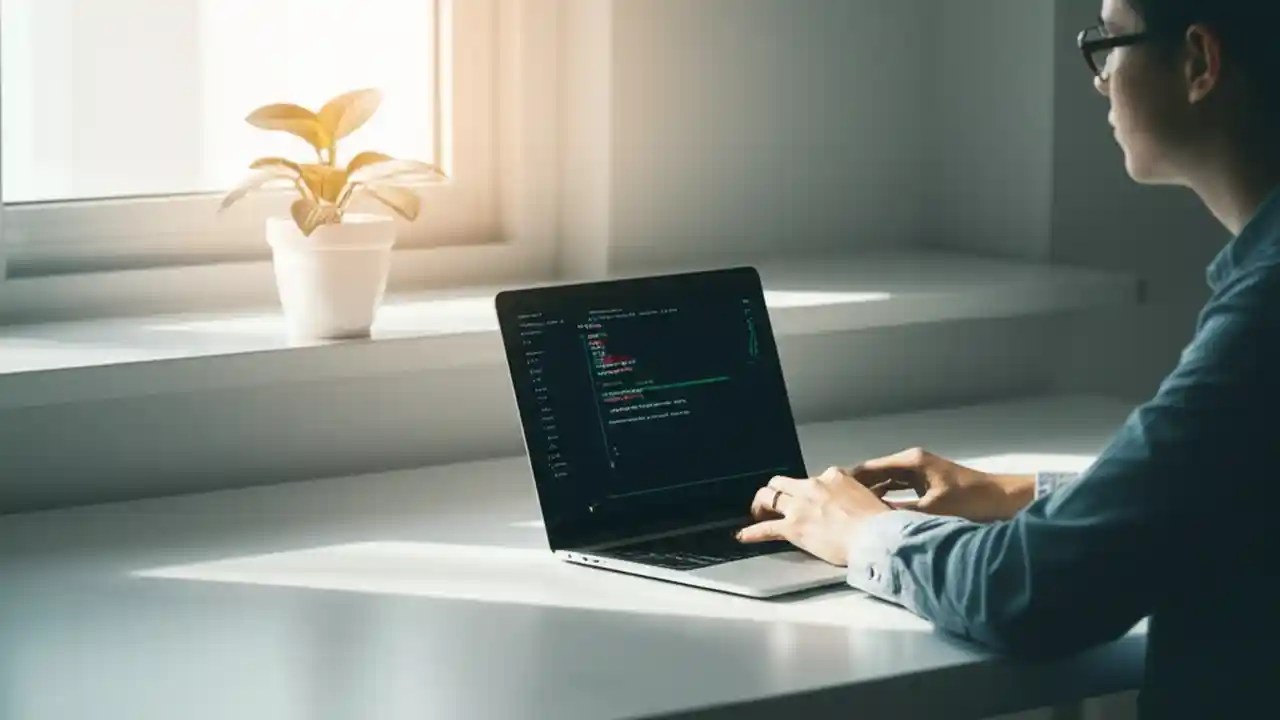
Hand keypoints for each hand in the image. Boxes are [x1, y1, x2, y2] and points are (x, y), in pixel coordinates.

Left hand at [737, 466, 890, 566]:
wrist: (875, 537)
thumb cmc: (880, 522)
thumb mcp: (870, 497)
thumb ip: (855, 496)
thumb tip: (858, 506)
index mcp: (834, 477)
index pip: (815, 478)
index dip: (810, 490)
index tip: (811, 499)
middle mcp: (813, 486)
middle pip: (784, 482)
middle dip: (777, 490)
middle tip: (774, 501)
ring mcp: (800, 506)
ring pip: (770, 497)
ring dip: (761, 504)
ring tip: (756, 512)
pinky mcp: (793, 527)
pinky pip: (766, 528)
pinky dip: (752, 532)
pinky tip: (742, 536)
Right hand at [848, 448, 1032, 522]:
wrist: (1004, 500)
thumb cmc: (971, 501)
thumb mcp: (932, 511)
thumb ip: (900, 514)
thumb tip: (871, 520)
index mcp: (911, 462)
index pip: (869, 469)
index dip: (848, 481)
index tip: (829, 493)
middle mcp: (912, 462)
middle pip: (875, 474)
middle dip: (856, 488)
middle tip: (835, 504)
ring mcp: (920, 471)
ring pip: (886, 482)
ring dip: (871, 494)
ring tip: (849, 510)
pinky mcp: (927, 482)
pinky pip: (898, 488)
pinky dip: (886, 498)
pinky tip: (875, 512)